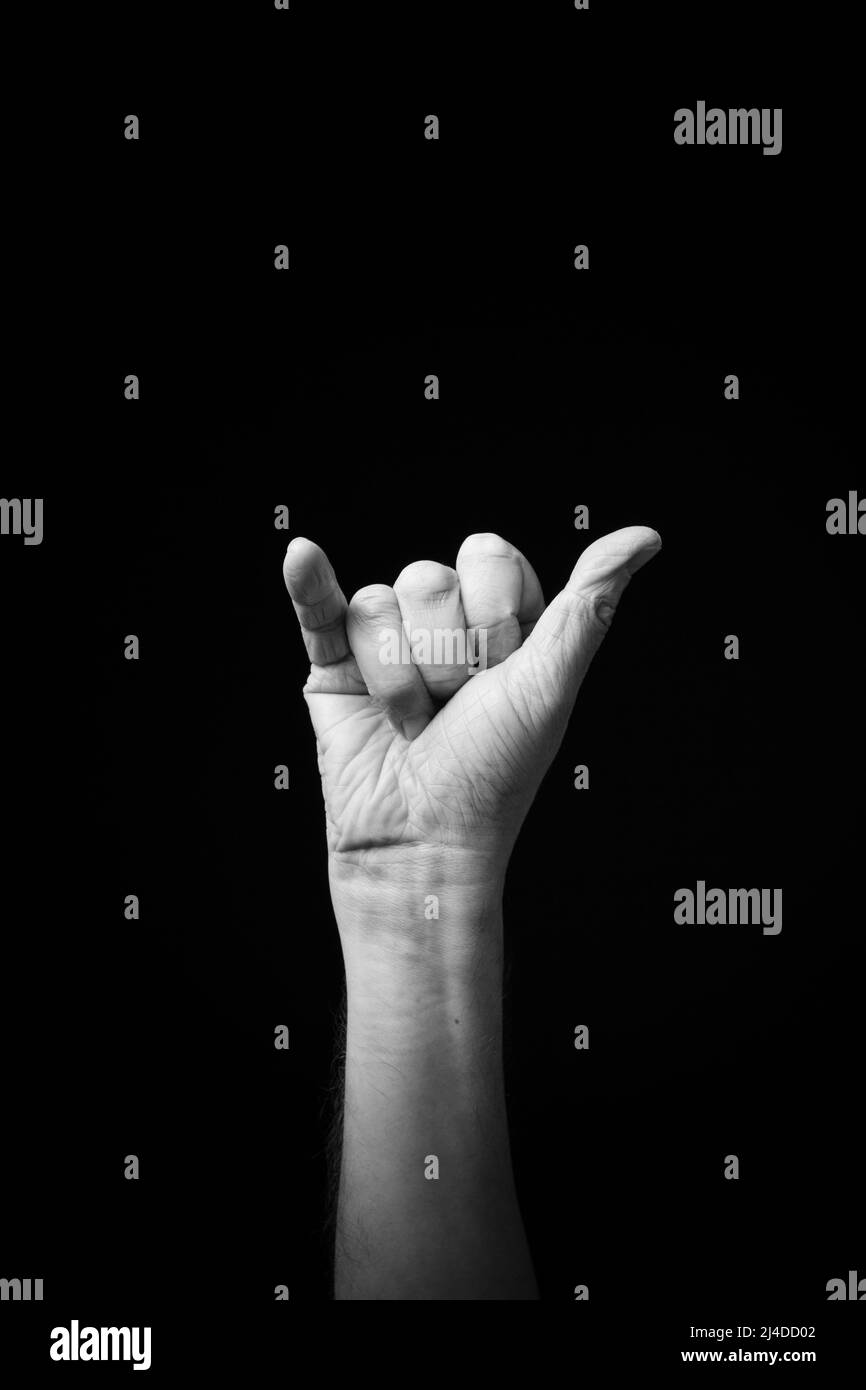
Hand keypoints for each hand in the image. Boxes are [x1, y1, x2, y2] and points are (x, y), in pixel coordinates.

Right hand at [283, 526, 660, 876]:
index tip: (501, 672)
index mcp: (502, 623)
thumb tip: (645, 535)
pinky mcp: (332, 668)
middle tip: (451, 709)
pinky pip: (317, 606)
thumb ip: (588, 604)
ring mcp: (384, 645)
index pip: (489, 558)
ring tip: (411, 723)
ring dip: (398, 677)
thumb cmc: (494, 773)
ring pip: (377, 602)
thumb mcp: (551, 684)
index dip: (494, 616)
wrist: (424, 842)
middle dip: (443, 656)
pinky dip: (306, 582)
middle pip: (428, 577)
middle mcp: (442, 627)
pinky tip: (301, 555)